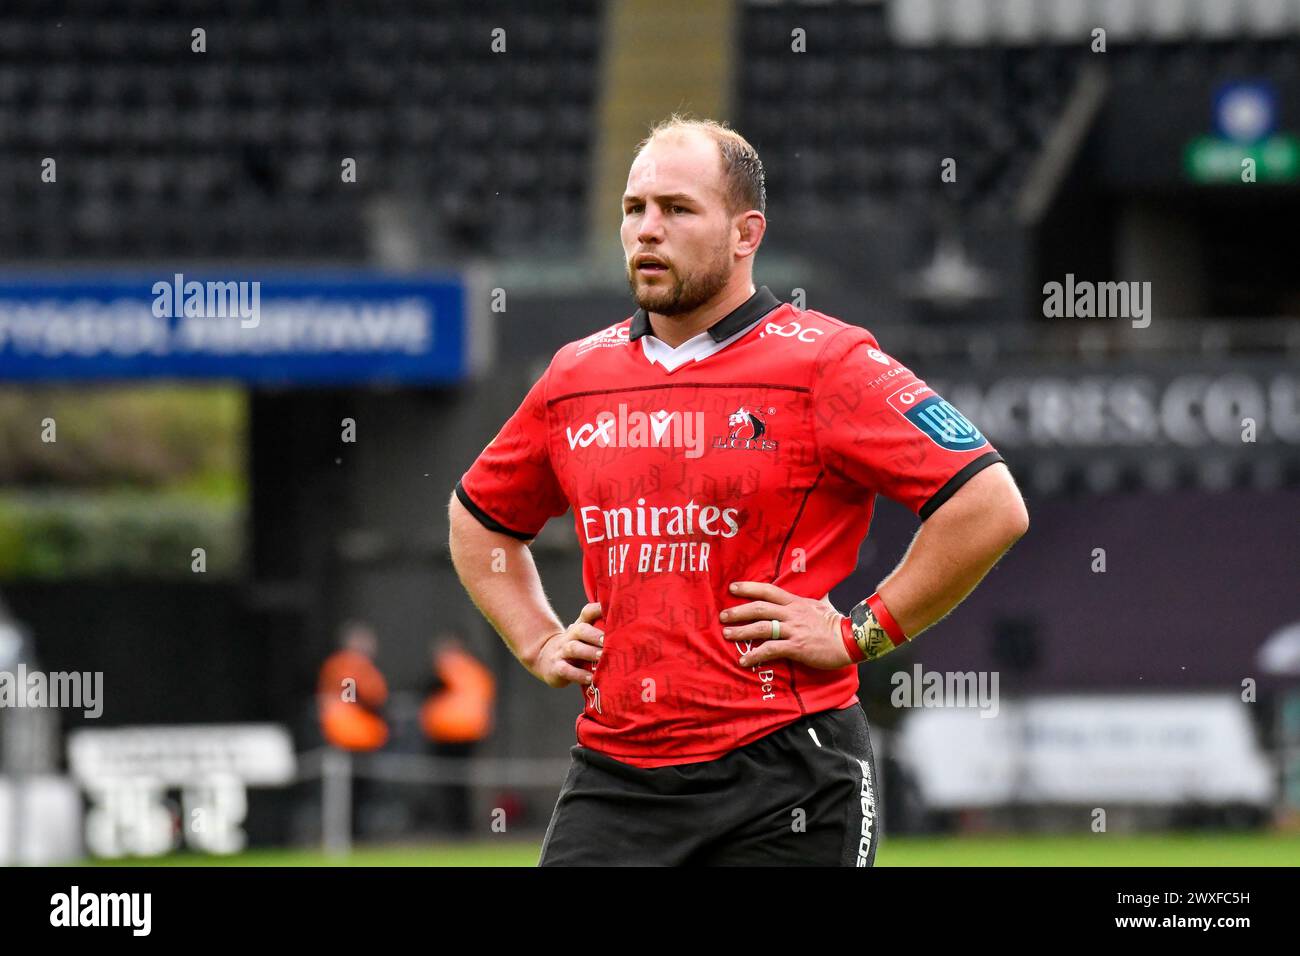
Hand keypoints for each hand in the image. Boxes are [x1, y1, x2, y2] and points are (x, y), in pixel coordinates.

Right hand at [530, 602, 604, 687]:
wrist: (545, 659)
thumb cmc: (577, 648)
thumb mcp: (586, 638)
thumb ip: (603, 632)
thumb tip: (632, 630)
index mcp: (580, 626)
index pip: (587, 612)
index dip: (598, 609)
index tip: (611, 608)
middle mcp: (570, 636)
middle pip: (581, 630)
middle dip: (596, 635)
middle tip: (609, 640)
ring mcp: (562, 651)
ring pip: (574, 648)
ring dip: (589, 653)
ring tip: (603, 657)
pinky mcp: (556, 668)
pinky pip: (566, 670)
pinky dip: (579, 675)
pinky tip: (591, 679)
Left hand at [720, 582, 851, 669]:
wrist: (850, 640)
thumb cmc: (837, 624)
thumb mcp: (825, 604)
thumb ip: (818, 597)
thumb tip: (822, 588)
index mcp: (796, 602)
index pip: (769, 590)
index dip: (749, 588)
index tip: (732, 588)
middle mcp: (792, 614)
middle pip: (760, 608)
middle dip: (738, 611)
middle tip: (722, 616)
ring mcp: (793, 630)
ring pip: (761, 627)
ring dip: (741, 631)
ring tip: (727, 634)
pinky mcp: (796, 647)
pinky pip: (771, 650)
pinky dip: (755, 655)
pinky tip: (744, 660)